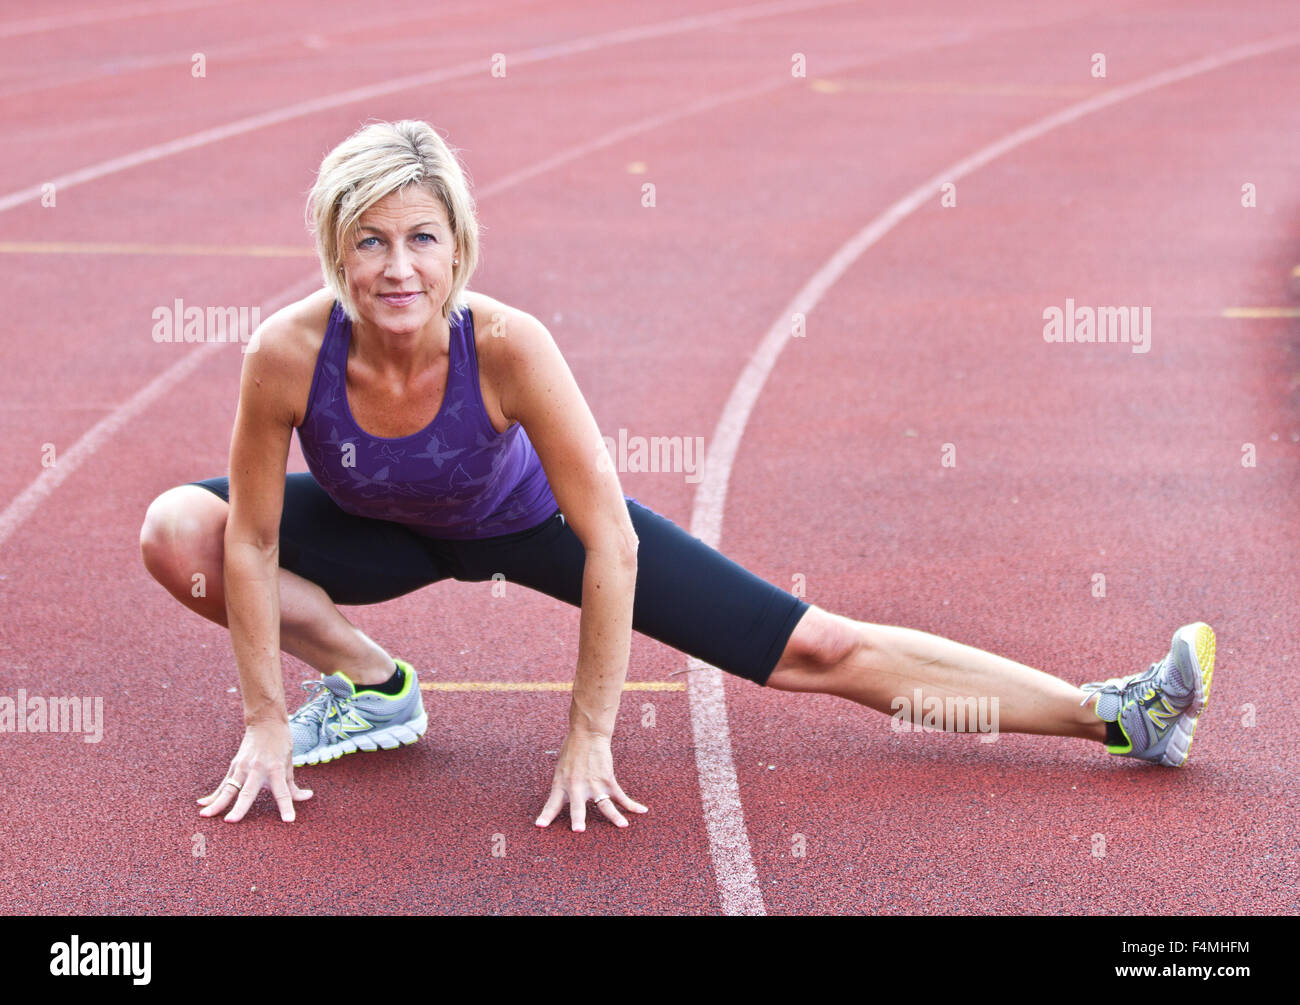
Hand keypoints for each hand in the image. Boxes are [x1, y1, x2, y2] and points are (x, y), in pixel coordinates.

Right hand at [197, 719, 312, 822]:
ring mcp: (243, 767)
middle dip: (240, 807)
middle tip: (231, 820)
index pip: (283, 792)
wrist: (266, 723)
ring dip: (217, 802)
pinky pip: (223, 784)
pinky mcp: (234, 766)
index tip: (289, 820)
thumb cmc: (280, 744)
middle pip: (248, 792)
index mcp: (276, 769)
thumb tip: (307, 797)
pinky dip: (213, 795)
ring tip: (205, 815)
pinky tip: (202, 804)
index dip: (287, 806)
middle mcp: (258, 769)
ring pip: (229, 788)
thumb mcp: (289, 763)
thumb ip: (293, 785)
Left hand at [534, 728, 647, 831]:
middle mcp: (576, 786)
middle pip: (577, 806)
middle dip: (578, 818)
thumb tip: (566, 798)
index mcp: (561, 783)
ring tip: (623, 825)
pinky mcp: (608, 779)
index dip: (546, 816)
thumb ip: (564, 786)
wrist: (588, 734)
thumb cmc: (572, 750)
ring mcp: (594, 783)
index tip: (540, 826)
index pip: (552, 803)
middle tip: (579, 830)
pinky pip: (620, 795)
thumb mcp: (561, 769)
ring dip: (614, 816)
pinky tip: (641, 810)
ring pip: (605, 804)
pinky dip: (632, 804)